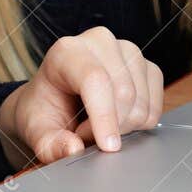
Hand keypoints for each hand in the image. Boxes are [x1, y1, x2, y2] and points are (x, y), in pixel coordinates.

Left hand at [0, 26, 163, 165]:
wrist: (55, 100)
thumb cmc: (45, 111)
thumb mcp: (36, 132)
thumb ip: (50, 144)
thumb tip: (73, 148)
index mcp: (67, 51)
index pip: (95, 78)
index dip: (104, 116)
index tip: (107, 147)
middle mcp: (100, 42)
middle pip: (124, 93)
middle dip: (109, 127)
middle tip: (84, 134)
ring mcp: (127, 52)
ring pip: (142, 103)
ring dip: (124, 127)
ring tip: (97, 125)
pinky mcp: (147, 67)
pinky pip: (156, 107)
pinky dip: (139, 125)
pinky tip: (118, 120)